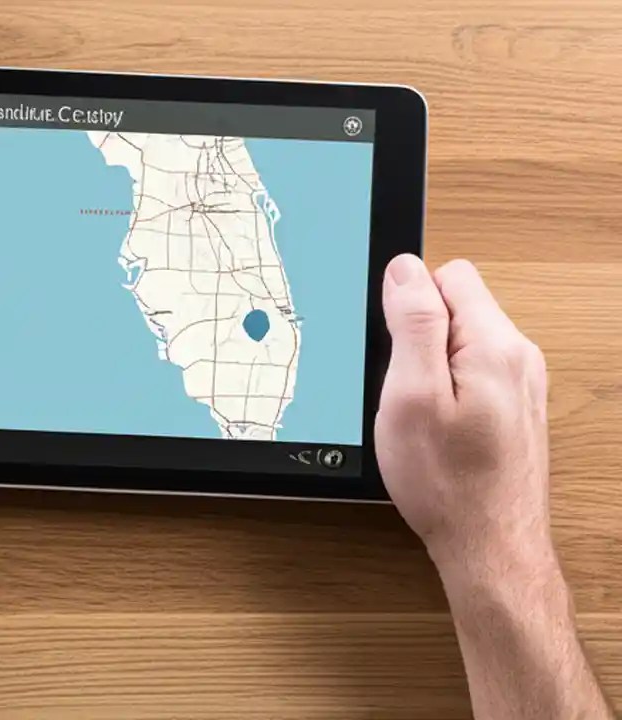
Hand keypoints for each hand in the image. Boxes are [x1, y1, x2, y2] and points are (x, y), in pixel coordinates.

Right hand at [375, 255, 550, 569]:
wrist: (490, 546)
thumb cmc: (447, 482)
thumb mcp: (411, 395)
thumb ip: (412, 323)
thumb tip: (405, 269)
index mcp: (495, 345)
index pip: (448, 276)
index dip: (407, 305)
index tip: (394, 350)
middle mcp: (519, 358)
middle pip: (457, 307)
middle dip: (417, 338)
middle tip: (403, 390)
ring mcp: (522, 384)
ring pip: (462, 343)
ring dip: (430, 368)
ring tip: (420, 415)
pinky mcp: (515, 409)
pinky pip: (472, 373)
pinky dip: (447, 391)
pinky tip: (437, 429)